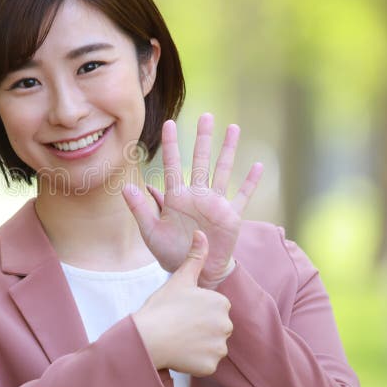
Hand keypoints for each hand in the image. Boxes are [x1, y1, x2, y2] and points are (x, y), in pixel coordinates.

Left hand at [123, 113, 262, 287]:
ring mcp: (215, 203)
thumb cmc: (170, 251)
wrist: (192, 270)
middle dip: (204, 139)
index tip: (169, 123)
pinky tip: (259, 166)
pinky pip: (242, 196)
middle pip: (201, 161)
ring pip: (223, 171)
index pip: (172, 165)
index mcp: (176, 197)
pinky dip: (250, 182)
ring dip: (228, 150)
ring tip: (234, 128)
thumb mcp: (151, 231)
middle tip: (207, 116)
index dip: (171, 145)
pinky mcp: (230, 216)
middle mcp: (196, 195)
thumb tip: (126, 186)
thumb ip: (140, 209)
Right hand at [132, 230, 232, 375]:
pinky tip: (180, 353)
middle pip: (216, 327)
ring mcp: (219, 347)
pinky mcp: (211, 366)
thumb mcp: (180, 279)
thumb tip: (201, 233)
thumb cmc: (162, 306)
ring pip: (212, 346)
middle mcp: (227, 325)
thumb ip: (195, 257)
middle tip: (179, 326)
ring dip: (199, 345)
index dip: (197, 310)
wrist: (147, 337)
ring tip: (178, 339)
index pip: (214, 308)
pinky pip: (206, 364)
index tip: (181, 311)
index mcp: (222, 302)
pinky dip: (195, 361)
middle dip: (201, 328)